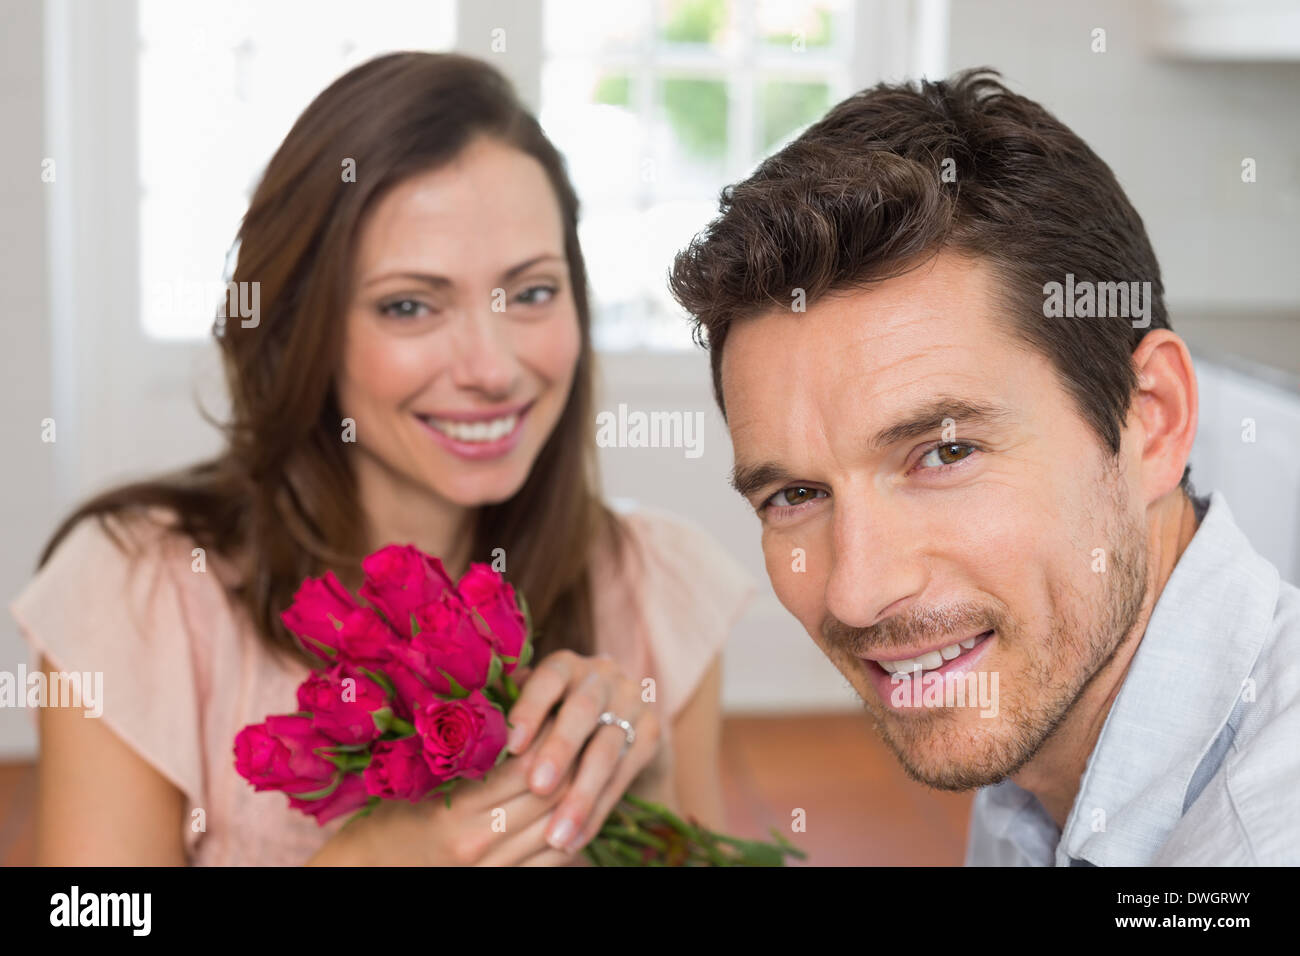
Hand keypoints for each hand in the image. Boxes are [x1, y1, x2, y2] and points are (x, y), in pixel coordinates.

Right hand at [309, 716, 580, 865]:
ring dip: (580, 797)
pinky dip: (571, 832)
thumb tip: (514, 688)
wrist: (377, 863)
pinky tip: (577, 806)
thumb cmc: (400, 804)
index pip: (523, 765)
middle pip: (547, 795)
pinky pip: (552, 860)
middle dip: (574, 761)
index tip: (564, 709)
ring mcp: (490, 867)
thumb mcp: (425, 770)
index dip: (551, 736)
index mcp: (454, 806)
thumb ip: (466, 740)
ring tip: (590, 763)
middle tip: (588, 731)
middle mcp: (474, 840)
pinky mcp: (500, 882)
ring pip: (556, 827)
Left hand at [504, 650, 661, 854]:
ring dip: (581, 796)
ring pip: (607, 750)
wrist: (610, 707)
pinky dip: (597, 813)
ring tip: (555, 835)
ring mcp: (631, 704)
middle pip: (584, 711)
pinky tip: (573, 841)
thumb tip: (476, 740)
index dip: (531, 709)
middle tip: (537, 788)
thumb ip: (505, 711)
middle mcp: (602, 677)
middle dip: (560, 750)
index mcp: (566, 663)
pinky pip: (623, 779)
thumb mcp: (528, 702)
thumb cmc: (547, 711)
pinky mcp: (649, 734)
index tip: (511, 745)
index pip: (549, 678)